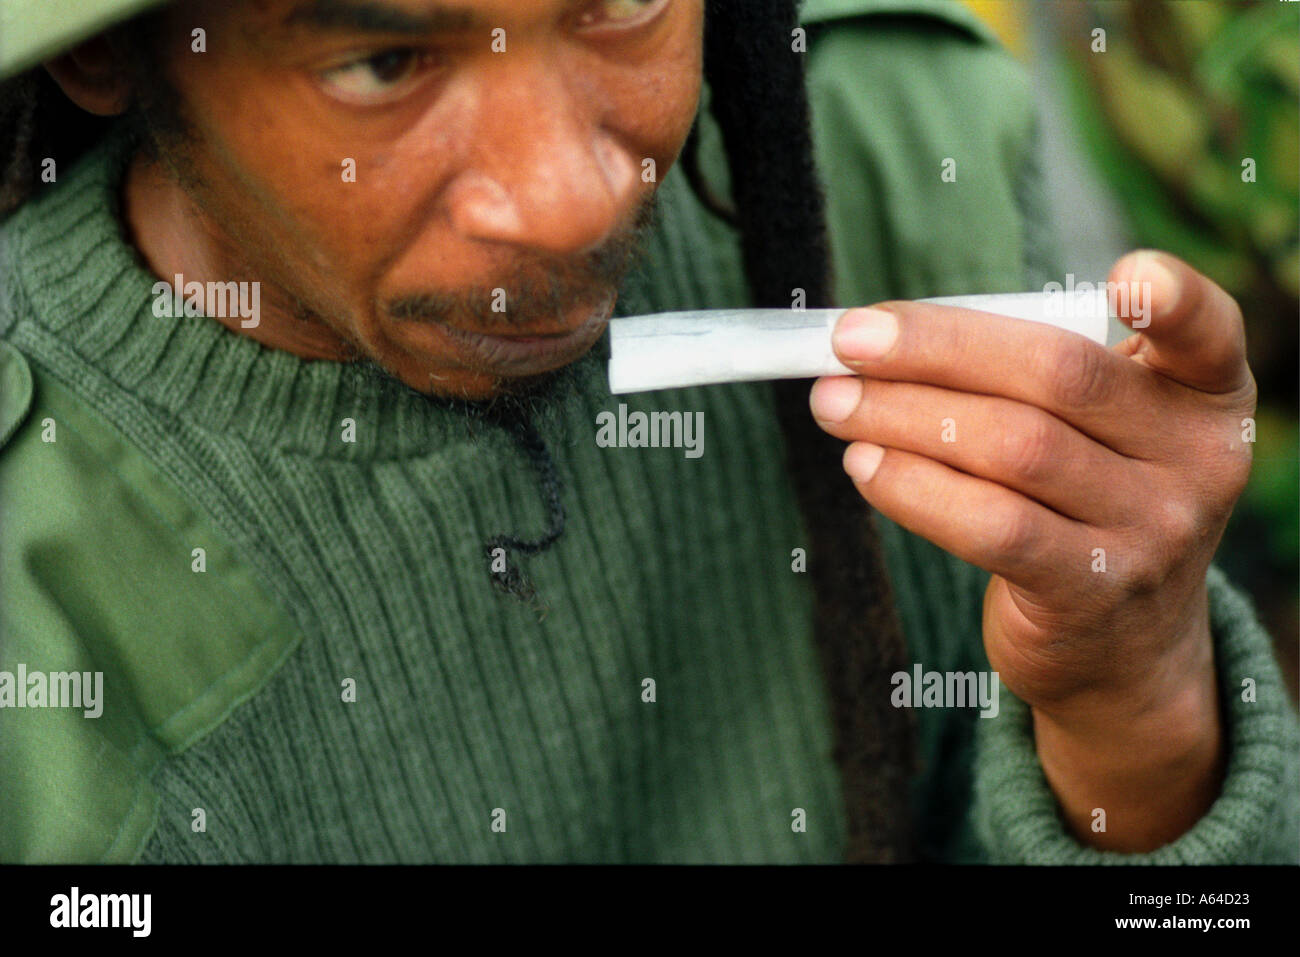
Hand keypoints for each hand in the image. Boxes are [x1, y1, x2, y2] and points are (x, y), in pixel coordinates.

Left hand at [809, 250, 1255, 849]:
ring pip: (1012, 448)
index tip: (1124, 272)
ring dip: (903, 416)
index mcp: (1201, 396)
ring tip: (834, 403)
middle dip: (938, 348)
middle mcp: (1194, 461)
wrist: (1120, 646)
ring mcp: (1152, 533)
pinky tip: (864, 465)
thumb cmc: (1083, 503)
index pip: (1205, 332)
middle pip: (1058, 376)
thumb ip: (1025, 375)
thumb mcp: (1096, 433)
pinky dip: (914, 488)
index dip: (1173, 298)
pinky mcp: (1091, 594)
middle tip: (851, 341)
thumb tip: (883, 338)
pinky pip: (990, 526)